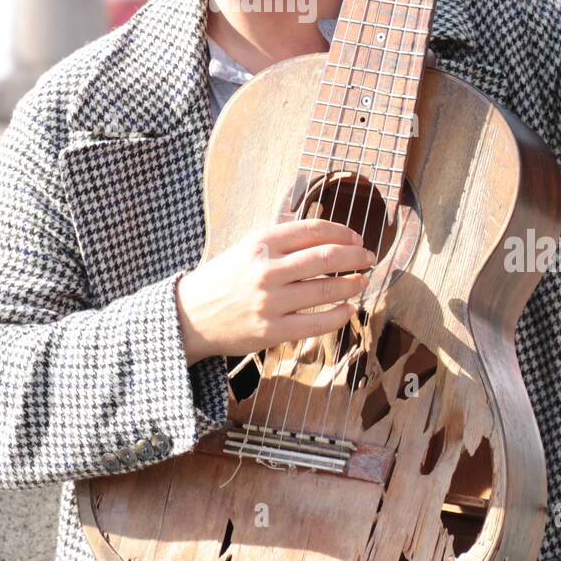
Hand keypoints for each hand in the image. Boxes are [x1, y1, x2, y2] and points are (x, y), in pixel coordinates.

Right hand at [175, 219, 374, 364]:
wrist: (191, 316)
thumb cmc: (224, 278)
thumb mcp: (247, 247)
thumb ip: (282, 240)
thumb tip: (327, 236)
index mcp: (261, 243)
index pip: (314, 230)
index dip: (342, 233)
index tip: (356, 239)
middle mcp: (266, 269)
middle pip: (326, 257)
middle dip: (356, 256)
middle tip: (369, 258)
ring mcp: (269, 302)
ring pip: (326, 289)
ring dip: (352, 284)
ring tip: (362, 281)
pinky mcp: (271, 331)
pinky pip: (316, 323)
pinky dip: (339, 315)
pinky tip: (348, 309)